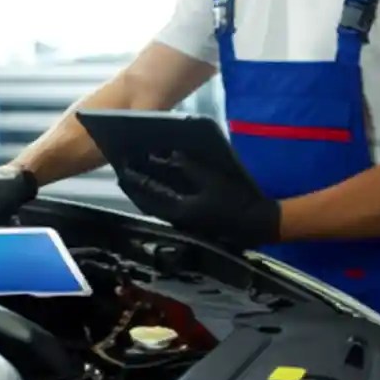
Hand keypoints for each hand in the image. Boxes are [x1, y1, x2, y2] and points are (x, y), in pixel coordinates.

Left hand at [114, 152, 280, 249]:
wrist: (259, 224)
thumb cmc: (237, 200)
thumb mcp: (213, 179)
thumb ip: (189, 166)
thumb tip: (167, 154)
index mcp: (178, 210)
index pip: (145, 195)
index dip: (132, 180)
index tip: (121, 166)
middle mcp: (176, 219)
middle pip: (146, 202)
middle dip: (134, 186)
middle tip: (123, 170)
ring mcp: (183, 222)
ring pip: (155, 205)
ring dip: (145, 191)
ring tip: (136, 175)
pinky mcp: (191, 222)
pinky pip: (166, 207)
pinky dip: (158, 195)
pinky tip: (158, 185)